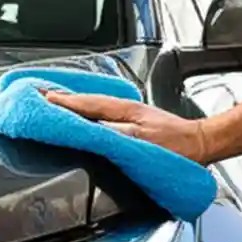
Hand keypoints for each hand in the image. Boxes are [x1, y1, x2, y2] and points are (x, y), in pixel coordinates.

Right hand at [43, 91, 213, 163]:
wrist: (201, 143)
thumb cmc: (177, 147)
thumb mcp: (143, 143)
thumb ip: (115, 135)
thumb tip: (91, 130)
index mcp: (123, 111)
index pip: (86, 105)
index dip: (63, 103)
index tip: (43, 100)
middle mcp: (124, 107)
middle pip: (86, 100)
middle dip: (63, 98)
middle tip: (40, 95)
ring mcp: (129, 112)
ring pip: (93, 104)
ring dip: (74, 102)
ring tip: (55, 100)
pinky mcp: (133, 119)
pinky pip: (102, 110)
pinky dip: (87, 109)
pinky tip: (84, 113)